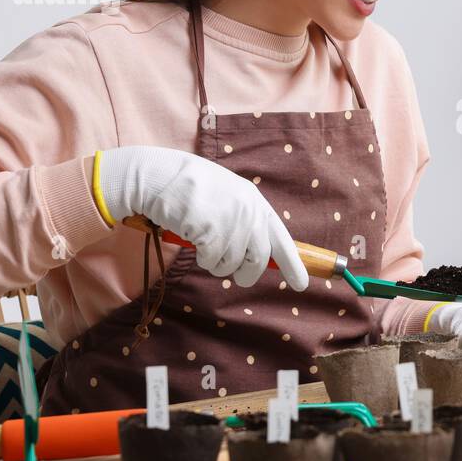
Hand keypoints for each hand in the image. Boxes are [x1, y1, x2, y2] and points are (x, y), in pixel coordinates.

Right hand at [96, 145, 308, 290]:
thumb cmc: (191, 190)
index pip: (281, 239)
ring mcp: (231, 220)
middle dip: (248, 274)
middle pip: (259, 260)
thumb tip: (259, 258)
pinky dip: (202, 258)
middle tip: (238, 276)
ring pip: (232, 264)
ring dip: (217, 263)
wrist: (160, 176)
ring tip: (205, 244)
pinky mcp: (211, 230)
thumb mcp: (228, 198)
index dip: (293, 264)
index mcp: (255, 203)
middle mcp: (248, 211)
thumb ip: (245, 222)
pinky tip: (193, 238)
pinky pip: (212, 262)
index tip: (301, 284)